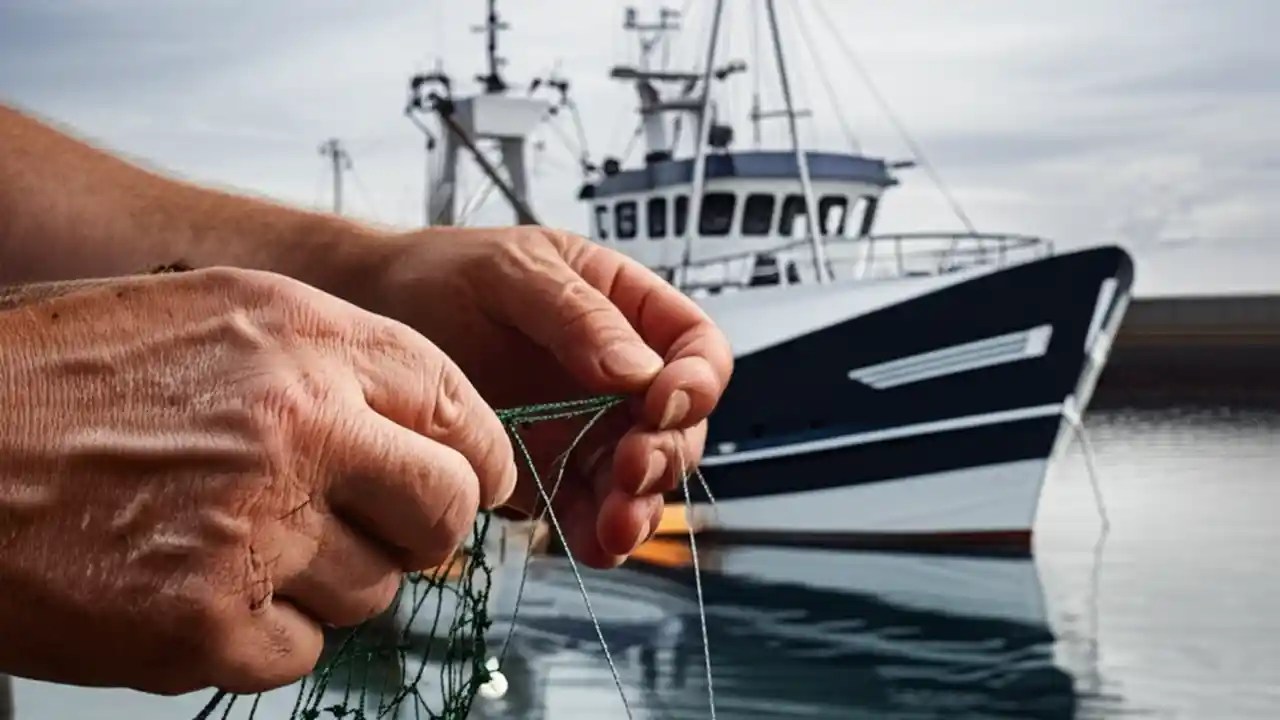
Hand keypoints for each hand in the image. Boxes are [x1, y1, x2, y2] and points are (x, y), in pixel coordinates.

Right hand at [0, 267, 514, 694]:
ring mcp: (255, 529)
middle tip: (393, 532)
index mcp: (300, 338)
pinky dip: (269, 634)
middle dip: (428, 526)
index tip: (479, 479)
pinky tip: (206, 590)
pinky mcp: (204, 623)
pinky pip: (302, 649)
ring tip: (244, 545)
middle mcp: (296, 426)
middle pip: (442, 504)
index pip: (452, 402)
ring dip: (332, 580)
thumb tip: (410, 425)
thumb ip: (319, 360)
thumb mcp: (203, 313)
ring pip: (374, 587)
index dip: (479, 450)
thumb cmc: (46, 377)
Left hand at [365, 226, 732, 568]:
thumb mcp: (513, 271)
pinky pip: (587, 510)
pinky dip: (595, 534)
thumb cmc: (446, 273)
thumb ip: (576, 315)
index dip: (697, 381)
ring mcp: (586, 428)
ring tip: (613, 528)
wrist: (376, 312)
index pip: (696, 348)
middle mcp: (618, 375)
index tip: (662, 402)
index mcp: (627, 310)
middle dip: (665, 454)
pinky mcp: (548, 472)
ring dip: (638, 507)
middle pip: (679, 425)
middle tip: (630, 470)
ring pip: (640, 479)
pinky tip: (591, 546)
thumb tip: (638, 372)